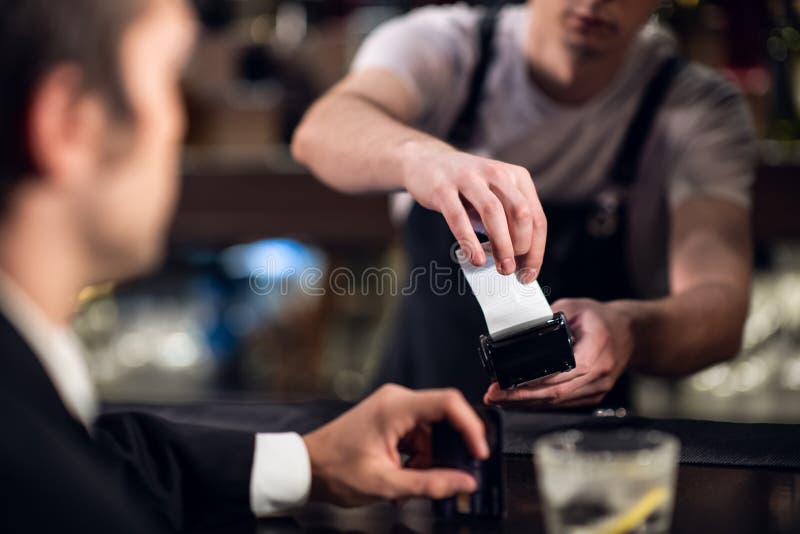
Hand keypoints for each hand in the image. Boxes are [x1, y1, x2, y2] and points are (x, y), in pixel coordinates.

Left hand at [303, 384, 489, 506]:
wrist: (306, 467)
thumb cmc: (334, 469)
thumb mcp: (386, 484)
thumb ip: (430, 484)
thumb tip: (464, 482)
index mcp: (396, 407)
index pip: (449, 403)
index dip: (471, 426)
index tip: (479, 451)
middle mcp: (397, 401)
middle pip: (444, 419)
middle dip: (449, 451)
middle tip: (451, 475)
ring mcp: (393, 408)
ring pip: (432, 432)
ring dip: (430, 460)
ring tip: (412, 484)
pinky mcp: (391, 419)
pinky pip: (419, 436)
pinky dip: (418, 458)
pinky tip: (405, 476)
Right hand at [402, 148, 545, 281]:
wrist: (426, 163)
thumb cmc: (465, 189)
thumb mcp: (493, 198)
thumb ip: (506, 224)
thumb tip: (517, 263)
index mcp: (516, 177)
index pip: (536, 217)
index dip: (536, 249)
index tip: (529, 273)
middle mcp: (496, 173)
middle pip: (520, 213)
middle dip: (521, 246)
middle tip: (512, 269)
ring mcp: (469, 178)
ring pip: (493, 212)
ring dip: (501, 245)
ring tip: (501, 268)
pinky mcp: (443, 188)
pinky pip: (458, 217)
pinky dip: (469, 241)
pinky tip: (475, 258)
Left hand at [484, 299, 634, 407]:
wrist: (630, 334)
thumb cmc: (602, 319)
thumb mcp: (575, 307)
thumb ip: (550, 318)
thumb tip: (522, 330)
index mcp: (596, 348)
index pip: (564, 372)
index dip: (535, 382)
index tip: (508, 383)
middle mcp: (599, 374)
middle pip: (556, 393)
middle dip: (521, 397)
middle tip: (493, 395)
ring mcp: (597, 388)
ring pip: (557, 401)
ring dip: (526, 404)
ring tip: (499, 400)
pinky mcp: (592, 396)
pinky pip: (563, 403)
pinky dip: (539, 403)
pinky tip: (519, 402)